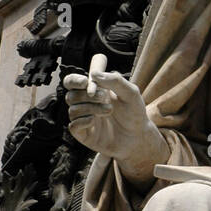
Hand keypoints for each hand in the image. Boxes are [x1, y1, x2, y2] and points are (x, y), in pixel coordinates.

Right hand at [63, 61, 165, 181]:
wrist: (139, 137)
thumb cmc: (134, 113)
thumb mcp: (130, 94)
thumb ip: (115, 81)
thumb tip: (94, 74)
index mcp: (94, 91)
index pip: (73, 82)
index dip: (74, 80)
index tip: (85, 82)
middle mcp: (86, 105)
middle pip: (71, 95)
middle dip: (85, 95)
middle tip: (104, 97)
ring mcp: (84, 120)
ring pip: (73, 110)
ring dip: (90, 108)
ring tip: (109, 110)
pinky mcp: (84, 135)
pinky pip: (73, 126)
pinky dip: (82, 122)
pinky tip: (94, 121)